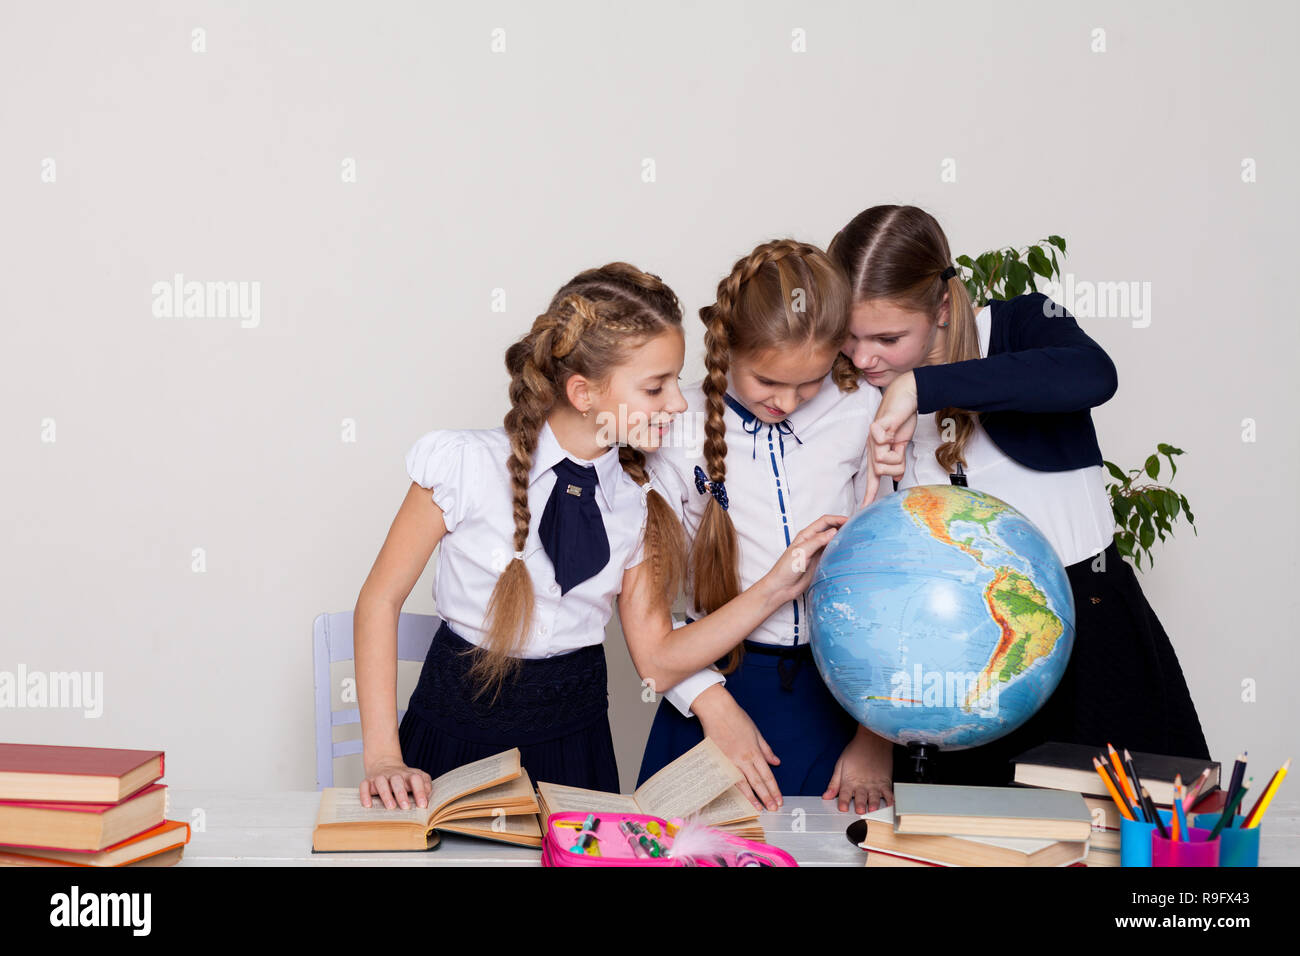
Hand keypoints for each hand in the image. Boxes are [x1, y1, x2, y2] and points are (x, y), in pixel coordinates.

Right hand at [361, 754, 432, 809]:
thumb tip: (428, 797)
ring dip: (386, 794)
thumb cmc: (404, 778)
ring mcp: (380, 777)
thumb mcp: (417, 778)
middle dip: (402, 794)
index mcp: (408, 774)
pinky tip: (368, 805)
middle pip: (398, 780)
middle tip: (406, 807)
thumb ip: (425, 786)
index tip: (423, 805)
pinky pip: (364, 786)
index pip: (416, 779)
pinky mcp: (368, 781)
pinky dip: (365, 795)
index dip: (420, 791)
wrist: (384, 764)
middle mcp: (394, 774)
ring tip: (390, 807)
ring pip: (381, 782)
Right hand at [693, 685, 782, 812]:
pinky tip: (737, 798)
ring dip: (752, 798)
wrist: (717, 711)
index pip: (767, 775)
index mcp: (755, 751)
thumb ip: (766, 750)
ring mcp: (731, 761)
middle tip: (773, 809)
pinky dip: (734, 789)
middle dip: (766, 797)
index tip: (779, 800)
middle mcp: (744, 759)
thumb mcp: (756, 732)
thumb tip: (776, 762)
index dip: (774, 789)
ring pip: (743, 784)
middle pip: (758, 782)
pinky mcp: (719, 760)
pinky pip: (728, 778)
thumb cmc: (736, 718)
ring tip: (758, 809)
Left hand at [760, 513, 847, 604]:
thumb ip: (817, 541)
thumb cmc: (786, 569)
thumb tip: (833, 531)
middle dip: (842, 526)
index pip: (825, 521)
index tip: (850, 521)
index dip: (837, 519)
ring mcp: (817, 552)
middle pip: (830, 529)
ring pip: (833, 541)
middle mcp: (813, 541)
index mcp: (806, 535)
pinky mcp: (820, 562)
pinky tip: (848, 553)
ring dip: (843, 538)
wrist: (782, 587)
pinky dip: (841, 551)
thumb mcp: (801, 552)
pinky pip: (833, 553)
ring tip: (855, 539)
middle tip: (856, 528)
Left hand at [823, 727, 894, 813]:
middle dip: (860, 805)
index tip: (843, 808)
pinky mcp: (885, 781)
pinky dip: (889, 800)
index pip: (845, 794)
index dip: (843, 802)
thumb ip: (834, 783)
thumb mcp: (840, 765)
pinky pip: (888, 793)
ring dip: (874, 804)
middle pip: (861, 797)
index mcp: (850, 780)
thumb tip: (826, 796)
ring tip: (873, 809)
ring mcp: (875, 783)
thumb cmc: (856, 751)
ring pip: (875, 797)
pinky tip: (890, 805)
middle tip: (859, 811)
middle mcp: (862, 784)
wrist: (872, 740)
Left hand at [860, 371, 918, 506]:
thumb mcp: (902, 445)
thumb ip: (898, 461)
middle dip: (896, 466)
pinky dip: (888, 441)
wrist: (907, 397)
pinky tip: (891, 432)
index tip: (863, 509)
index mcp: (877, 452)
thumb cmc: (903, 419)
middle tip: (899, 451)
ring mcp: (873, 437)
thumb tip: (896, 479)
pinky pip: (880, 444)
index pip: (871, 477)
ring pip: (883, 461)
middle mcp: (872, 446)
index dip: (868, 493)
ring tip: (897, 440)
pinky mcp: (877, 427)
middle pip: (881, 472)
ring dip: (897, 453)